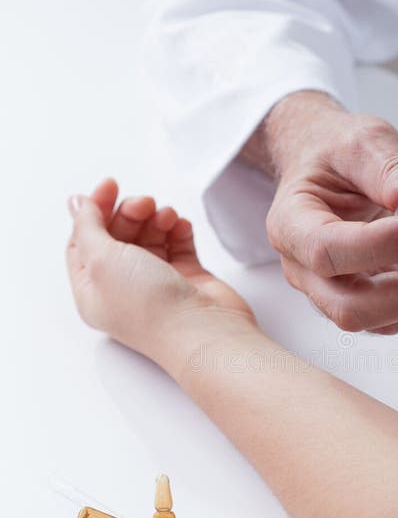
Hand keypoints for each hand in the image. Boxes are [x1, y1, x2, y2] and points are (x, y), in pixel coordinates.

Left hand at [66, 178, 253, 360]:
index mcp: (93, 290)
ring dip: (156, 219)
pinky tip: (180, 227)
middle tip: (143, 204)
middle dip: (130, 212)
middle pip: (118, 235)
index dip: (95, 210)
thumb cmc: (150, 308)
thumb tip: (76, 203)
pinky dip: (178, 230)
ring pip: (150, 236)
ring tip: (166, 217)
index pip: (84, 241)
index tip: (110, 186)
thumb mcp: (101, 260)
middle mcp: (123, 288)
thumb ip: (87, 227)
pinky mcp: (186, 279)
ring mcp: (156, 284)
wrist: (202, 331)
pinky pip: (178, 244)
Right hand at [257, 92, 397, 333]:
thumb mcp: (361, 142)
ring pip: (380, 323)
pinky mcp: (365, 297)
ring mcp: (335, 290)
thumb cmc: (334, 154)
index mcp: (292, 225)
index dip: (378, 248)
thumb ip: (392, 168)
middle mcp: (306, 269)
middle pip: (350, 309)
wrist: (328, 166)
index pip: (327, 252)